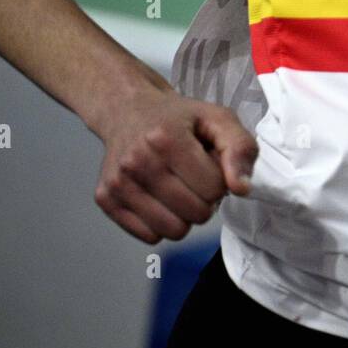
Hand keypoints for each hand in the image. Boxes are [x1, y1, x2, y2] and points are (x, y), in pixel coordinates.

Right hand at [94, 84, 258, 242]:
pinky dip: (161, 223)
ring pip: (174, 231)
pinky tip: (159, 197)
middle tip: (194, 176)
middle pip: (196, 213)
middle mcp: (137, 161)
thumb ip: (240, 148)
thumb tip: (242, 189)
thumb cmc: (178, 118)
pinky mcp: (106, 199)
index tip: (209, 163)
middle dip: (205, 199)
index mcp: (167, 138)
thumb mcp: (218, 118)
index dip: (220, 179)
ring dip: (184, 214)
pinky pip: (150, 237)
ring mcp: (118, 182)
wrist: (129, 110)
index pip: (215, 188)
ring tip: (179, 187)